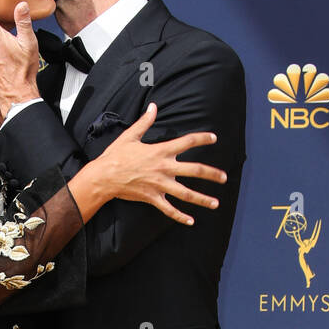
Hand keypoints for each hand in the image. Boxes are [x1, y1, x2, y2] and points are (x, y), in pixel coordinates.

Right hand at [98, 104, 227, 225]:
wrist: (104, 177)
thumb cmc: (116, 156)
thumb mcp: (131, 136)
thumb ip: (145, 122)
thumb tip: (153, 107)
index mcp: (161, 151)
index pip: (187, 142)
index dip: (202, 138)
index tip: (213, 138)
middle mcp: (164, 168)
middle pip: (195, 170)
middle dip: (212, 174)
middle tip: (224, 177)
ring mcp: (160, 185)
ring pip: (187, 194)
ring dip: (203, 199)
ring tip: (216, 203)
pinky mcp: (153, 198)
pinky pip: (169, 209)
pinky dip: (180, 217)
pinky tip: (191, 221)